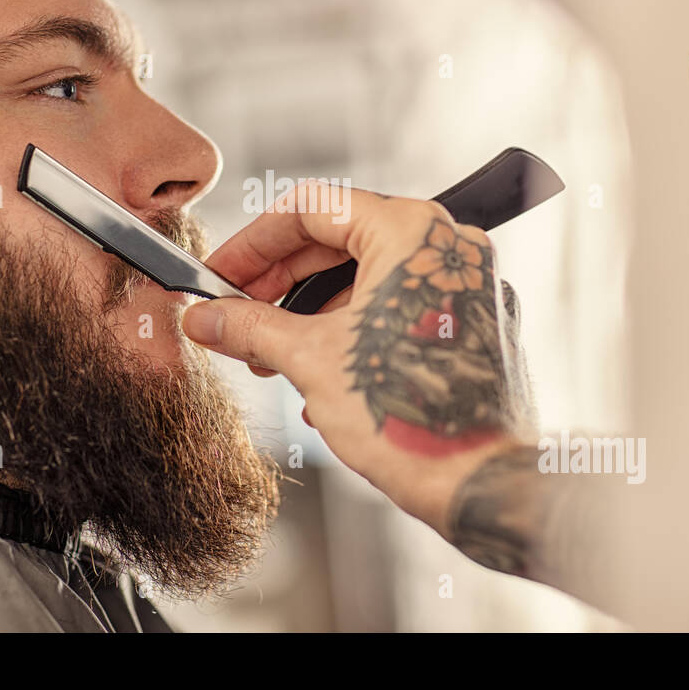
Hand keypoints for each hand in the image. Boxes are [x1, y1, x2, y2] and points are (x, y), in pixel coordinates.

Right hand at [181, 185, 538, 534]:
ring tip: (270, 359)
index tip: (220, 274)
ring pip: (367, 281)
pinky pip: (399, 311)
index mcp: (411, 232)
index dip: (253, 242)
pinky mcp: (472, 327)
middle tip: (234, 315)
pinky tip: (319, 381)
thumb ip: (251, 327)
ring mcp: (466, 287)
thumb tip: (207, 316)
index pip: (311, 208)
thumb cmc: (414, 415)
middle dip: (278, 284)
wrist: (481, 481)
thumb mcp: (311, 360)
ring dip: (311, 316)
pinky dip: (353, 335)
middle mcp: (446, 248)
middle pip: (339, 242)